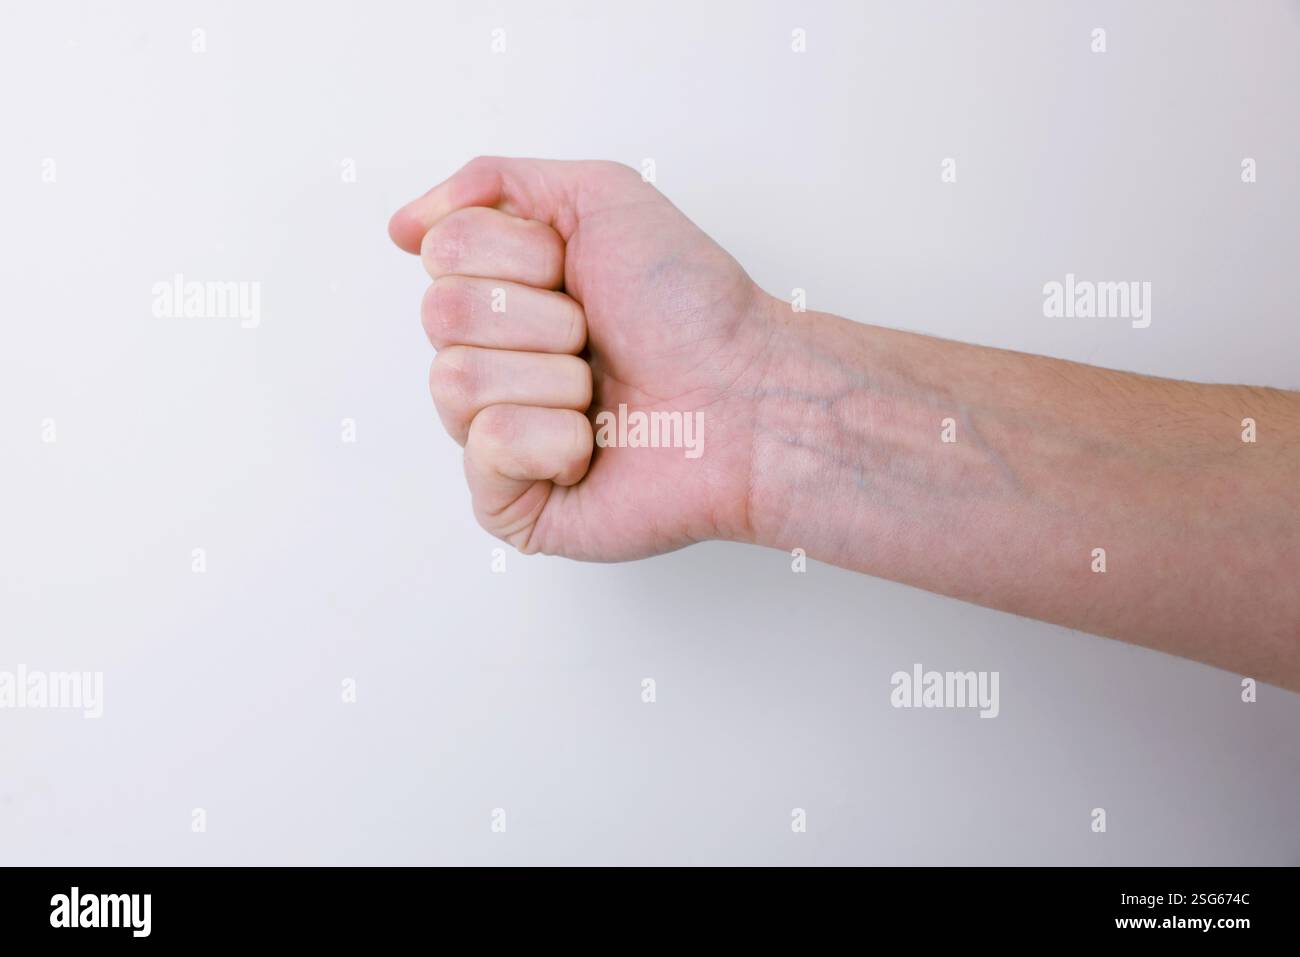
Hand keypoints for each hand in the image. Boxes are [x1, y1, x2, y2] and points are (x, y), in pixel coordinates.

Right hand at [389, 157, 776, 559]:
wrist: (749, 394)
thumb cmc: (689, 307)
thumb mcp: (598, 196)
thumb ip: (493, 183)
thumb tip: (404, 228)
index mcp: (503, 298)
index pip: (442, 252)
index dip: (522, 254)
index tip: (579, 275)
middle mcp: (492, 365)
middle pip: (439, 315)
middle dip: (537, 316)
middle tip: (596, 339)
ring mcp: (496, 440)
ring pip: (456, 381)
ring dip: (552, 376)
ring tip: (601, 394)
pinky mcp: (512, 505)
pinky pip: (488, 448)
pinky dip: (553, 437)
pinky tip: (594, 446)